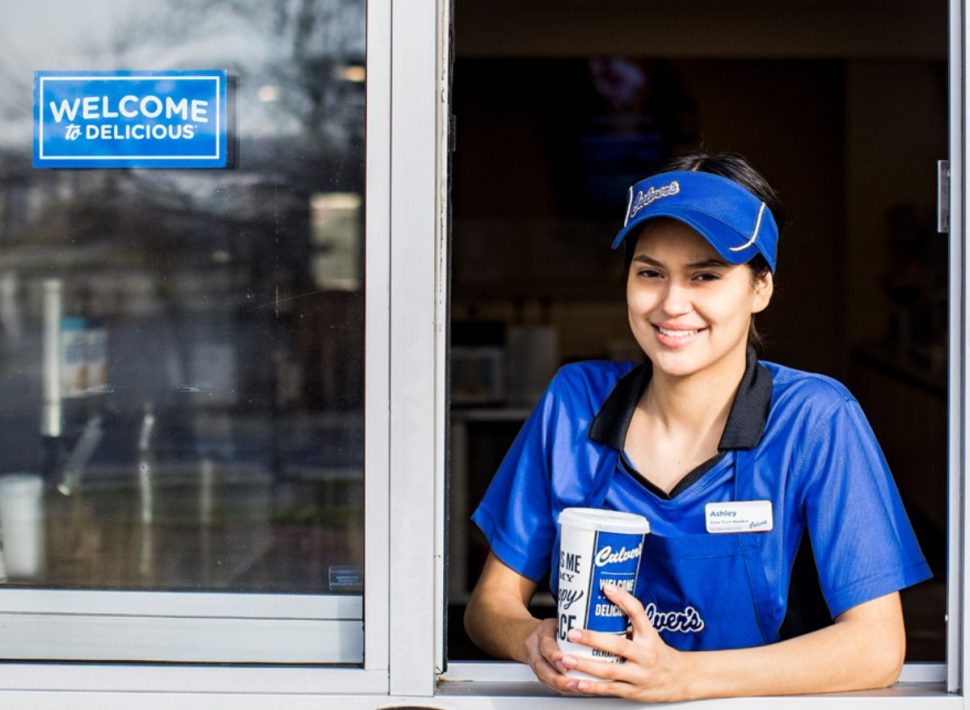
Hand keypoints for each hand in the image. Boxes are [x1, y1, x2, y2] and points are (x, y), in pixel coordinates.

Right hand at [522, 618, 583, 694]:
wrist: (533, 635)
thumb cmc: (553, 628)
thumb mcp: (563, 620)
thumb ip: (577, 625)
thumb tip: (600, 629)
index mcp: (542, 632)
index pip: (545, 644)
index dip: (554, 655)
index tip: (564, 660)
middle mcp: (536, 649)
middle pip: (542, 667)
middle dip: (559, 678)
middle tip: (575, 683)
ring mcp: (536, 663)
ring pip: (545, 678)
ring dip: (562, 686)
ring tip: (578, 688)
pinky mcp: (541, 674)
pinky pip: (550, 684)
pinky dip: (563, 689)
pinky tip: (576, 690)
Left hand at [560, 584, 693, 701]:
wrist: (680, 679)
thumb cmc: (658, 652)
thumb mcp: (649, 633)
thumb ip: (630, 621)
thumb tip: (605, 597)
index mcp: (649, 636)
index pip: (638, 613)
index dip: (623, 599)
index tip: (606, 587)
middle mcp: (645, 655)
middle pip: (618, 645)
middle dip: (593, 639)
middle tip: (573, 633)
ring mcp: (639, 674)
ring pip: (610, 671)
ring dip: (586, 666)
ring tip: (568, 660)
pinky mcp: (633, 691)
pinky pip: (610, 689)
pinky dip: (592, 687)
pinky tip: (578, 683)